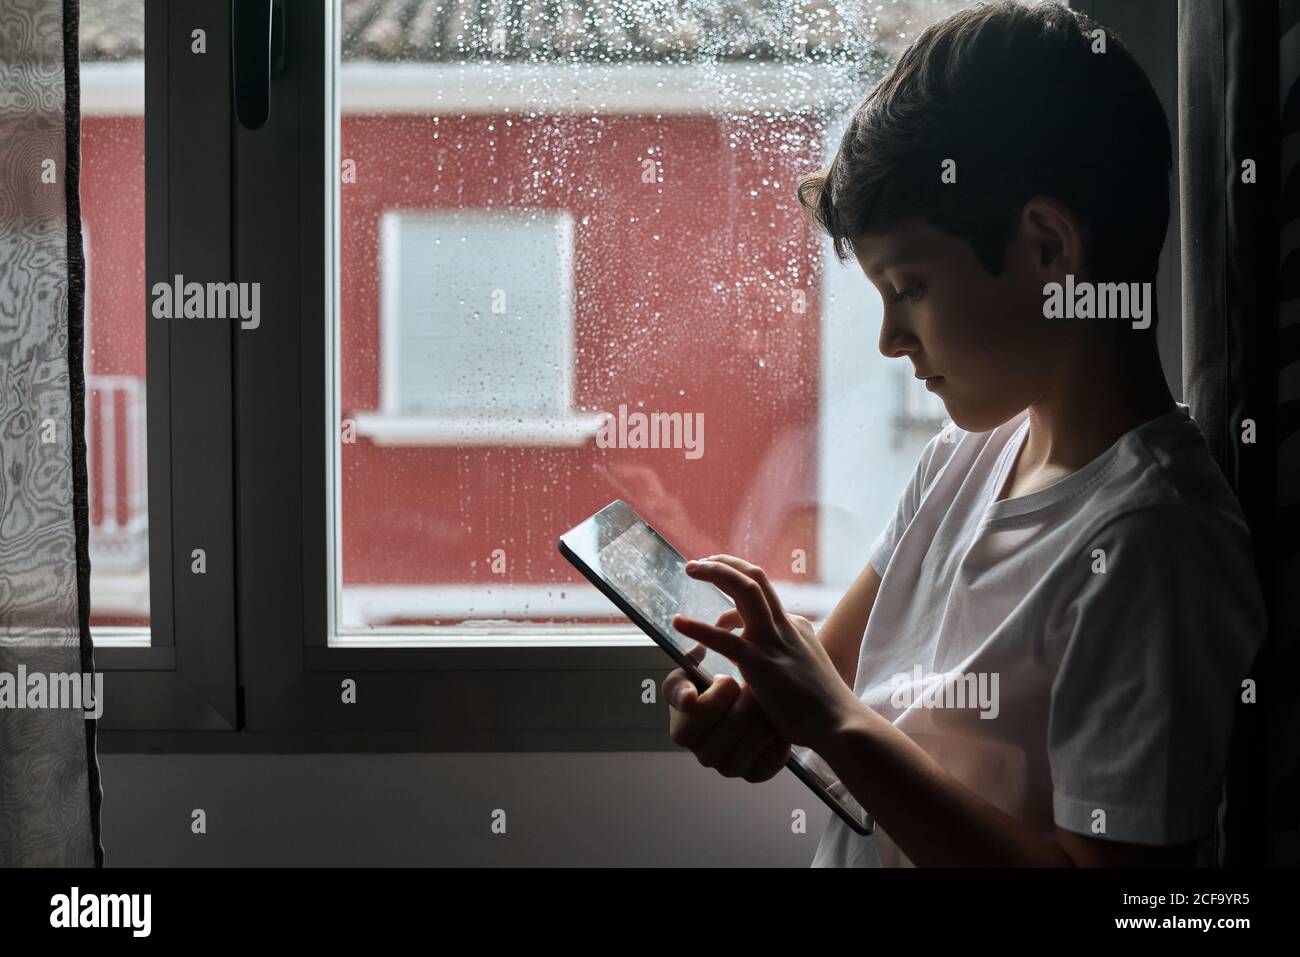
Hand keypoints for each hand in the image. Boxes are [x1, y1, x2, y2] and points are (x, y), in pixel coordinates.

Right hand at [663, 616, 791, 781]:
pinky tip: (775, 725)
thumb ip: (686, 671)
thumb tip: (698, 652)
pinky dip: (778, 739)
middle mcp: (702, 754)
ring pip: (756, 738)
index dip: (712, 697)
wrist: (740, 712)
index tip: (727, 680)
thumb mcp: (691, 679)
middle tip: (752, 685)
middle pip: (733, 723)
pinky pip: (771, 759)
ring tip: (764, 702)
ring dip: (765, 715)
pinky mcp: (752, 775)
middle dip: (747, 697)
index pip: (695, 716)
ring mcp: (728, 767)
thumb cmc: (712, 692)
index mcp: (682, 730)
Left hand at [671, 554, 860, 751]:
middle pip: (755, 578)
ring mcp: (773, 641)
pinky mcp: (761, 663)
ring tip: (690, 569)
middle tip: (697, 563)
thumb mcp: (804, 669)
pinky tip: (678, 623)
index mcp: (795, 626)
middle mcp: (785, 625)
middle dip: (725, 564)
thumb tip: (767, 663)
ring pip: (745, 590)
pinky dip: (699, 628)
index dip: (736, 596)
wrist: (839, 724)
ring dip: (716, 573)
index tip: (720, 611)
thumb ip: (786, 658)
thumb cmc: (821, 706)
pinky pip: (724, 640)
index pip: (762, 596)